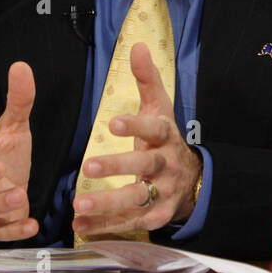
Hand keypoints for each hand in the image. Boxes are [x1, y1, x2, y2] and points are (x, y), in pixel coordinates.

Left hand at [71, 42, 202, 235]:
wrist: (193, 181)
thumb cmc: (165, 139)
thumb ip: (147, 80)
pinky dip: (106, 226)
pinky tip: (81, 226)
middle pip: (145, 165)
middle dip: (117, 167)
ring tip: (78, 204)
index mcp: (166, 135)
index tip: (111, 123)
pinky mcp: (157, 215)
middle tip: (87, 166)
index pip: (154, 128)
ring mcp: (164, 191)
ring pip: (137, 198)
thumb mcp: (160, 108)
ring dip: (108, 203)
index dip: (135, 126)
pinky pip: (131, 221)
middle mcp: (167, 164)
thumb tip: (137, 45)